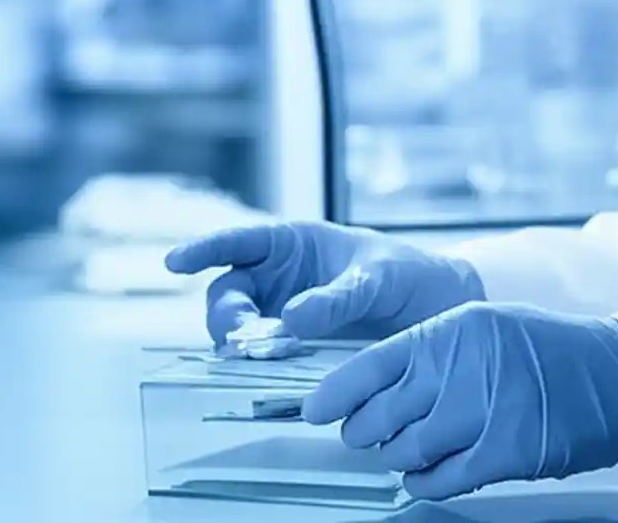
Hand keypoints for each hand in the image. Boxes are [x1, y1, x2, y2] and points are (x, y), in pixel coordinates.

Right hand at [165, 222, 483, 342]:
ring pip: (240, 329)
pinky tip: (273, 376)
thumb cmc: (411, 276)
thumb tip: (291, 320)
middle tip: (241, 340)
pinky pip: (266, 357)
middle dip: (227, 316)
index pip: (237, 242)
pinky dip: (263, 367)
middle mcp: (278, 278)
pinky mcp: (296, 349)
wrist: (443, 313)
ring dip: (242, 345)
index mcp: (292, 243)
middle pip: (229, 294)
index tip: (175, 262)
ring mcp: (283, 314)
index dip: (203, 250)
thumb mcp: (379, 278)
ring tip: (262, 359)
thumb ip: (337, 297)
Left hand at [303, 302, 617, 499]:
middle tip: (360, 435)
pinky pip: (443, 477)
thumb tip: (373, 387)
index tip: (313, 411)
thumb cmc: (547, 349)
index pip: (367, 366)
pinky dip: (423, 482)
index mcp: (445, 334)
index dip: (333, 394)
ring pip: (406, 449)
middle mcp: (458, 369)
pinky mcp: (508, 451)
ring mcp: (483, 411)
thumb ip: (427, 355)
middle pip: (379, 415)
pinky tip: (421, 476)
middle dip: (361, 431)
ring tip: (398, 453)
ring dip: (394, 457)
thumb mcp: (478, 329)